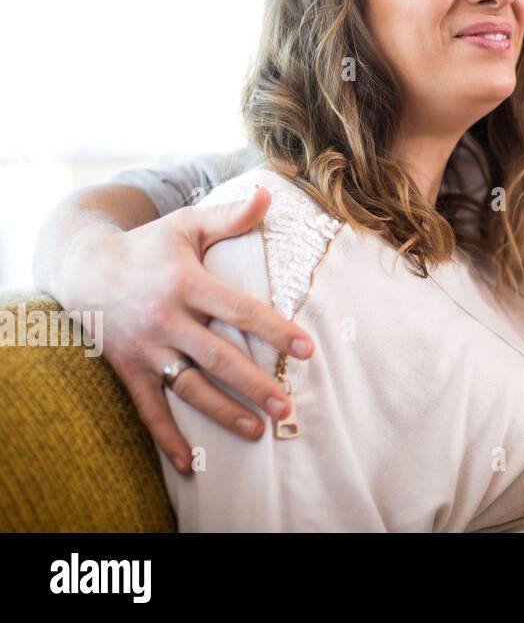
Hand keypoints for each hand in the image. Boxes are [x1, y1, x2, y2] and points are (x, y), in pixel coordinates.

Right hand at [66, 188, 313, 472]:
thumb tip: (269, 195)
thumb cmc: (148, 245)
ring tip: (258, 430)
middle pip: (217, 357)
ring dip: (222, 412)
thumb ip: (229, 216)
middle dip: (254, 383)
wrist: (83, 267)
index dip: (273, 329)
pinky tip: (192, 463)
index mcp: (185, 282)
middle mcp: (165, 319)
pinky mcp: (127, 370)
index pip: (238, 310)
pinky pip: (148, 409)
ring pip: (188, 387)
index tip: (305, 348)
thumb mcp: (185, 225)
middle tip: (287, 405)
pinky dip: (168, 438)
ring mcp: (145, 348)